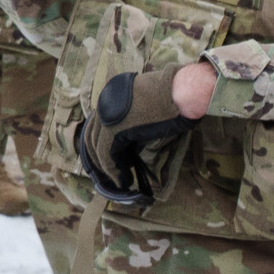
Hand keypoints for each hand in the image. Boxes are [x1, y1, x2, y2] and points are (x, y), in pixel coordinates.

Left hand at [76, 67, 201, 206]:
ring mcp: (107, 115)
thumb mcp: (146, 109)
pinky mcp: (114, 128)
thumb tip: (129, 147)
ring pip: (97, 147)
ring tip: (120, 180)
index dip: (101, 146)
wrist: (181, 92)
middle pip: (92, 136)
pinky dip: (113, 169)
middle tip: (111, 174)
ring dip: (106, 167)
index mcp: (111, 95)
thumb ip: (132, 125)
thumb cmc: (172, 99)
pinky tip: (122, 179)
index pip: (97, 125)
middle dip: (98, 158)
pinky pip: (107, 153)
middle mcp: (104, 103)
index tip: (111, 161)